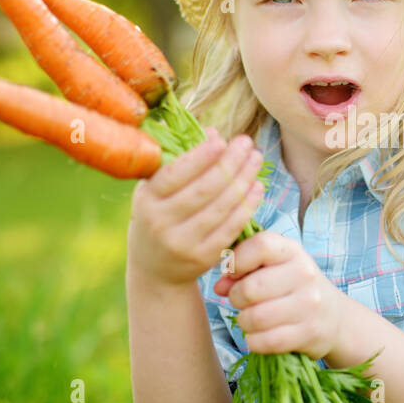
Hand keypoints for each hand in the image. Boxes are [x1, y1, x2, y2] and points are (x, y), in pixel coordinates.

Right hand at [126, 127, 265, 288]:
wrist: (155, 270)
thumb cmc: (158, 215)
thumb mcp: (156, 189)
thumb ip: (180, 159)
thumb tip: (212, 132)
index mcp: (146, 200)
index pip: (175, 174)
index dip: (200, 157)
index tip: (222, 140)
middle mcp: (161, 222)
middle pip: (203, 190)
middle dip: (229, 163)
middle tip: (247, 143)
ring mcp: (183, 243)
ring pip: (220, 208)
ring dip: (243, 180)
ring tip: (256, 159)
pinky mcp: (203, 257)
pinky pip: (230, 227)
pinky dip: (246, 206)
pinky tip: (257, 187)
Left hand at [213, 231, 344, 359]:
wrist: (335, 317)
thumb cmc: (294, 287)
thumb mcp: (274, 268)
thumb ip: (244, 269)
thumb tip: (219, 287)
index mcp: (293, 251)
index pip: (260, 245)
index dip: (238, 260)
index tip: (234, 273)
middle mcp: (305, 274)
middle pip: (250, 289)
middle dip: (236, 299)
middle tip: (242, 302)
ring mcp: (309, 304)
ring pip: (255, 318)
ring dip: (244, 322)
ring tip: (251, 319)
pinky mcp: (309, 333)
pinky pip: (265, 341)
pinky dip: (254, 341)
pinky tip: (259, 336)